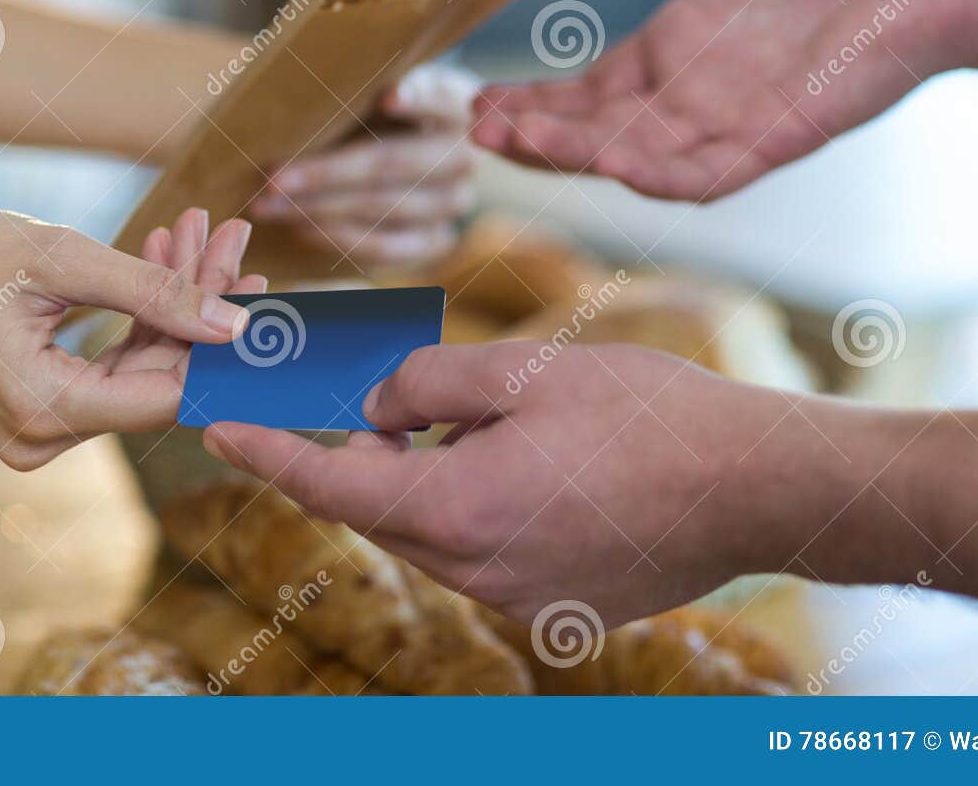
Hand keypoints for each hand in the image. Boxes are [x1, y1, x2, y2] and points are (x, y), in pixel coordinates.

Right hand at [0, 204, 258, 469]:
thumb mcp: (58, 258)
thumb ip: (153, 293)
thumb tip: (235, 324)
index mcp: (44, 410)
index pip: (168, 394)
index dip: (221, 346)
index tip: (263, 290)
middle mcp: (42, 437)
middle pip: (157, 378)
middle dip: (199, 305)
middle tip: (231, 238)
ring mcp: (38, 429)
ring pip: (138, 368)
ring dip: (172, 303)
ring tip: (200, 232)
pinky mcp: (37, 408)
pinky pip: (107, 366)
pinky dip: (135, 317)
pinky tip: (161, 259)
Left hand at [201, 341, 845, 626]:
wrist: (758, 486)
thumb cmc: (648, 412)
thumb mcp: (525, 369)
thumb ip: (428, 382)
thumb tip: (379, 410)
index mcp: (461, 510)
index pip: (331, 486)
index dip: (268, 454)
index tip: (219, 430)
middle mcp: (480, 572)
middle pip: (385, 511)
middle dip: (366, 457)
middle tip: (381, 400)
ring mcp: (523, 600)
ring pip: (437, 532)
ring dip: (434, 479)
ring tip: (491, 422)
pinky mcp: (560, 608)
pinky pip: (490, 553)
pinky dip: (482, 507)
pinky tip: (541, 466)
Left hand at [250, 63, 477, 263]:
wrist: (410, 147)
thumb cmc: (380, 109)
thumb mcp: (379, 85)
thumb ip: (363, 85)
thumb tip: (321, 88)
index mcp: (455, 105)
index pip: (441, 99)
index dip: (418, 100)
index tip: (388, 98)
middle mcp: (462, 157)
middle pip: (393, 164)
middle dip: (326, 172)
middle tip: (271, 179)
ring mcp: (454, 203)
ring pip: (382, 209)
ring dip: (318, 209)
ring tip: (269, 206)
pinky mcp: (436, 239)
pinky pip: (386, 248)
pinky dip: (338, 238)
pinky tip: (300, 227)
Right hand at [473, 0, 977, 200]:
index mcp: (674, 49)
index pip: (586, 92)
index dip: (532, 101)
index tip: (478, 100)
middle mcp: (692, 97)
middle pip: (595, 132)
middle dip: (536, 134)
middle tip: (477, 126)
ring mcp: (730, 124)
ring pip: (636, 158)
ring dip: (578, 155)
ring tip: (516, 136)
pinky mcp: (774, 139)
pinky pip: (706, 174)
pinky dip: (659, 174)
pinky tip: (615, 162)